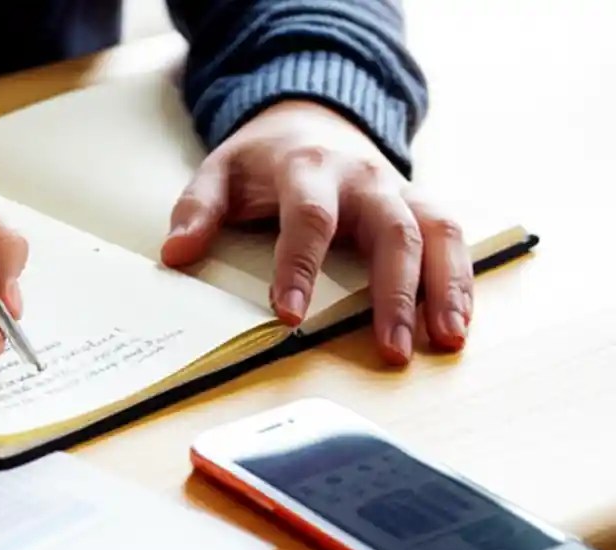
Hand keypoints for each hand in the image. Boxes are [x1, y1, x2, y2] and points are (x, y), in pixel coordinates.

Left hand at [161, 100, 471, 364]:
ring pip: (434, 231)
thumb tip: (176, 254)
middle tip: (391, 347)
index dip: (301, 266)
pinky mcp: (419, 203)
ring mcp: (397, 188)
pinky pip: (451, 236)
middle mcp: (363, 176)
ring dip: (444, 286)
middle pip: (389, 229)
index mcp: (307, 167)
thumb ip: (197, 210)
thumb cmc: (263, 159)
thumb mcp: (219, 172)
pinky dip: (461, 277)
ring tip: (446, 339)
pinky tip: (459, 321)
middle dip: (394, 290)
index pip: (309, 217)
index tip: (290, 316)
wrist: (311, 115)